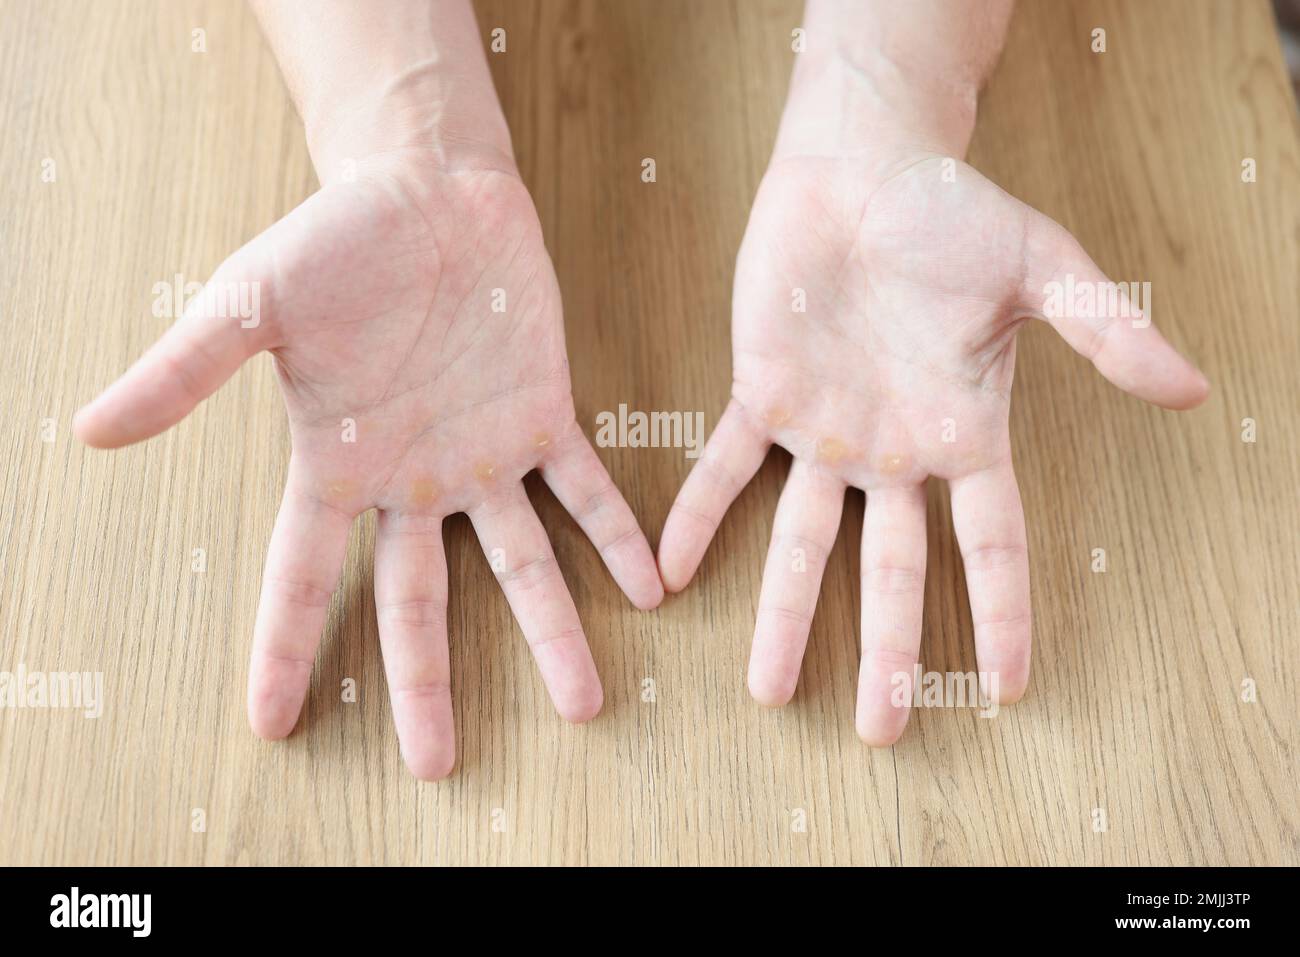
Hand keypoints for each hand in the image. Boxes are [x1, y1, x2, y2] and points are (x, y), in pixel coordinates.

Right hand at [75, 151, 662, 778]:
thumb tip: (90, 431)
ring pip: (519, 565)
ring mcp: (482, 455)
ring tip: (585, 705)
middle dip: (427, 687)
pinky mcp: (542, 414)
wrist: (424, 188)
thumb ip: (185, 372)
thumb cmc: (334, 241)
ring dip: (553, 633)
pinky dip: (616, 536)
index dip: (288, 651)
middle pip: (420, 605)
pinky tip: (649, 589)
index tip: (275, 725)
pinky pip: (585, 489)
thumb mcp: (250, 304)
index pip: (304, 578)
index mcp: (337, 467)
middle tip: (437, 767)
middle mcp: (412, 480)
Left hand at [657, 149, 1207, 743]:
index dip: (998, 615)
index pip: (989, 545)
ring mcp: (824, 431)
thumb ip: (1107, 332)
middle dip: (884, 650)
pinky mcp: (762, 396)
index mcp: (962, 434)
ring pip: (800, 540)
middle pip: (891, 572)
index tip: (1003, 690)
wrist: (864, 167)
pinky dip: (698, 516)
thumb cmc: (955, 212)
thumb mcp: (1045, 268)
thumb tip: (1192, 390)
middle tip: (877, 730)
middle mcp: (892, 451)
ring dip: (783, 614)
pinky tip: (673, 570)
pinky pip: (724, 468)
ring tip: (767, 690)